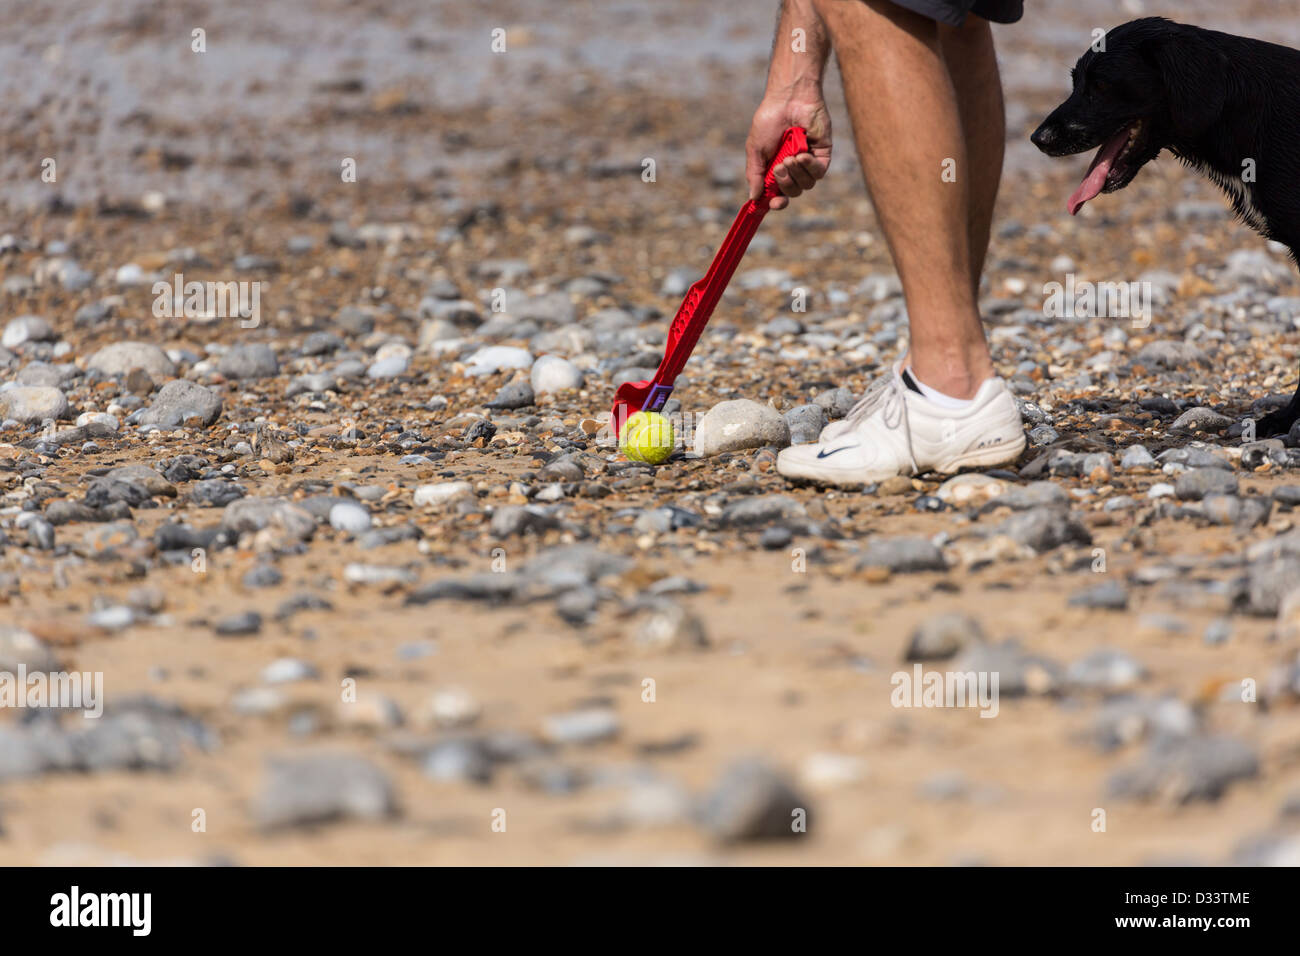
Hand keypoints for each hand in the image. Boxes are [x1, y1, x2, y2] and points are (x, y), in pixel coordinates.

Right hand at [745, 95, 831, 209]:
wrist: (788, 99)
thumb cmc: (769, 120)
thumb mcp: (755, 149)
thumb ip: (755, 174)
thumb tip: (754, 198)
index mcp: (776, 169)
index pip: (778, 195)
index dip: (777, 203)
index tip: (774, 204)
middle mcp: (793, 168)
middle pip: (793, 192)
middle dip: (785, 183)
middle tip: (779, 167)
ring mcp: (809, 162)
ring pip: (806, 185)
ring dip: (797, 174)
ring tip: (791, 157)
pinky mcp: (823, 154)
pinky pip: (819, 173)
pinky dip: (810, 167)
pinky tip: (803, 155)